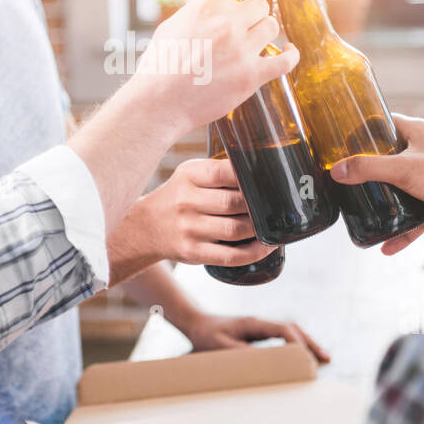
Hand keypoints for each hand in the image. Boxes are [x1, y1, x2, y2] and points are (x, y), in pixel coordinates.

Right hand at [108, 158, 274, 270]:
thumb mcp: (190, 174)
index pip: (225, 172)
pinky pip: (231, 255)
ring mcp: (189, 228)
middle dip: (259, 205)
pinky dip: (254, 252)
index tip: (270, 179)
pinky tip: (266, 246)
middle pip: (235, 202)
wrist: (145, 227)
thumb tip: (263, 167)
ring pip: (236, 229)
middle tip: (278, 204)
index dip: (251, 176)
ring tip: (275, 225)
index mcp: (189, 175)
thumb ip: (219, 170)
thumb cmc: (178, 196)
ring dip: (260, 229)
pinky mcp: (193, 252)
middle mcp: (186, 201)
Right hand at [135, 0, 298, 134]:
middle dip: (252, 12)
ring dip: (264, 32)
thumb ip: (197, 11)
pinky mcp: (252, 76)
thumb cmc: (159, 68)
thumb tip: (213, 2)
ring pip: (272, 26)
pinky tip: (288, 51)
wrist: (160, 104)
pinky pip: (285, 60)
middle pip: (260, 3)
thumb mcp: (172, 26)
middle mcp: (226, 24)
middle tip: (243, 24)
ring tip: (254, 41)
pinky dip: (290, 55)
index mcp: (205, 7)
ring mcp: (242, 50)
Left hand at [184, 313, 330, 363]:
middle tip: (325, 359)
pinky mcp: (258, 333)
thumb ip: (238, 353)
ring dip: (306, 344)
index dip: (297, 341)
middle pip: (292, 328)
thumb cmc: (205, 335)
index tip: (306, 356)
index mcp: (253, 323)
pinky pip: (282, 337)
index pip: (282, 328)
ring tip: (322, 359)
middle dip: (309, 343)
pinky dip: (295, 345)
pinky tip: (302, 356)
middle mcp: (260, 323)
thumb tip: (261, 363)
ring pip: (290, 332)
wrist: (196, 323)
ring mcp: (261, 327)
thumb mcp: (219, 346)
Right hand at [330, 114, 423, 255]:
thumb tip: (337, 171)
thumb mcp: (403, 169)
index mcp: (418, 133)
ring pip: (403, 188)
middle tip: (349, 181)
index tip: (344, 142)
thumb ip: (368, 169)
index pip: (386, 122)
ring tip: (365, 214)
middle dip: (371, 171)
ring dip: (386, 203)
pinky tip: (388, 246)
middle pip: (391, 157)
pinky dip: (404, 229)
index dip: (366, 129)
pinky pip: (417, 215)